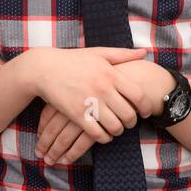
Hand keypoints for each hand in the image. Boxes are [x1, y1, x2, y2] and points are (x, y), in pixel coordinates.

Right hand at [19, 46, 154, 147]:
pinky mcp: (77, 115)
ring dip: (118, 131)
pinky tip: (104, 135)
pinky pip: (97, 133)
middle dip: (132, 122)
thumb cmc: (73, 60)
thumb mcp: (98, 53)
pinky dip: (104, 137)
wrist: (44, 68)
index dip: (145, 107)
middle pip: (128, 114)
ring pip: (114, 126)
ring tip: (117, 129)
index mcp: (111, 73)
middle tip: (130, 122)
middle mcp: (103, 89)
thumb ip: (122, 54)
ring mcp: (90, 103)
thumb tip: (144, 52)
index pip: (138, 95)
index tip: (145, 112)